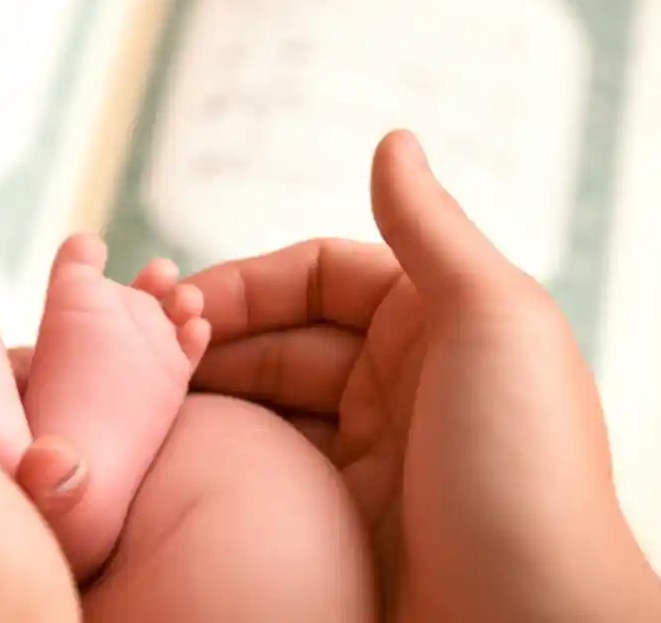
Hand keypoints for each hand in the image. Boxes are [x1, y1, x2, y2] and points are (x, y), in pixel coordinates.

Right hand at [186, 130, 660, 622]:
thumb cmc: (523, 468)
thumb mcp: (492, 322)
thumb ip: (431, 228)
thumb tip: (393, 138)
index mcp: (438, 325)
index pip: (321, 275)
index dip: (248, 282)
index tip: (177, 306)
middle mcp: (401, 384)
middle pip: (282, 338)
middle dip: (212, 338)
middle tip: (137, 357)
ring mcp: (369, 457)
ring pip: (265, 405)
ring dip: (203, 397)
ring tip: (138, 403)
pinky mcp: (338, 522)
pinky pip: (263, 471)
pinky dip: (214, 458)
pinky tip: (169, 456)